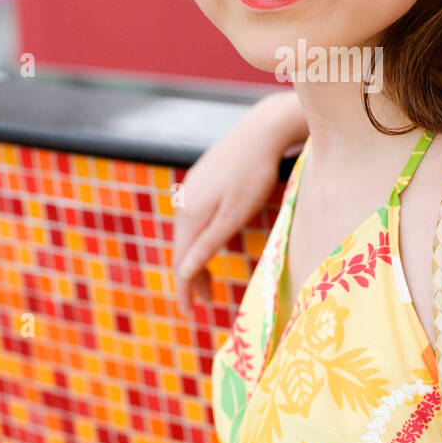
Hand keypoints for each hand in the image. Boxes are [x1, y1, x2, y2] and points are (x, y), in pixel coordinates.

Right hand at [172, 92, 306, 311]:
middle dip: (193, 278)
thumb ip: (208, 244)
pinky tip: (213, 243)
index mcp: (190, 214)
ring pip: (188, 233)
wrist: (261, 130)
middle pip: (182, 249)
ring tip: (212, 279)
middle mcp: (183, 201)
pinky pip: (194, 218)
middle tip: (208, 302)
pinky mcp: (201, 179)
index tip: (189, 313)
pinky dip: (201, 238)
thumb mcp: (234, 216)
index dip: (184, 290)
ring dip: (198, 258)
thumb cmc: (254, 175)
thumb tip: (183, 272)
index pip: (180, 262)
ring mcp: (191, 189)